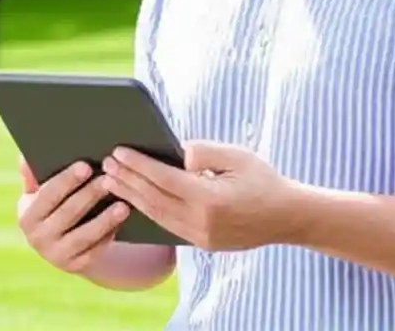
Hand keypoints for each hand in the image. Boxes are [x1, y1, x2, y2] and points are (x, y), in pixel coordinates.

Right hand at [17, 155, 131, 273]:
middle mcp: (37, 238)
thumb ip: (35, 174)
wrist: (64, 242)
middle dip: (89, 195)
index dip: (66, 180)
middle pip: (67, 214)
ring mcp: (56, 256)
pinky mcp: (76, 266)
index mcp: (27, 215)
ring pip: (83, 236)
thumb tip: (25, 156)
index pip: (46, 195)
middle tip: (109, 179)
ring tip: (124, 204)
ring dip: (105, 220)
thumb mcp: (42, 191)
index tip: (86, 165)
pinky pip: (95, 250)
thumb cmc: (55, 204)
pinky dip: (109, 235)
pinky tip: (123, 222)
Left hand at [103, 141, 294, 251]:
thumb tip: (174, 151)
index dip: (139, 165)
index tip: (120, 151)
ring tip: (113, 179)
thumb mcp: (237, 156)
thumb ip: (203, 151)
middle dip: (128, 180)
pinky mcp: (202, 244)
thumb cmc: (263, 180)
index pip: (165, 180)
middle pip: (154, 199)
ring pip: (157, 216)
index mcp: (211, 200)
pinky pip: (167, 226)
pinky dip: (148, 210)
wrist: (287, 217)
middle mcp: (202, 223)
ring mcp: (201, 237)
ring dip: (132, 196)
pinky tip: (134, 198)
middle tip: (106, 163)